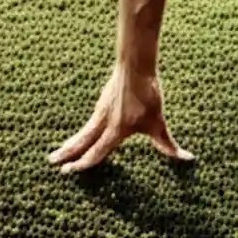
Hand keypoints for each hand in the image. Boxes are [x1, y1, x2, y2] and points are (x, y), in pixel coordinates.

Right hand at [47, 63, 194, 173]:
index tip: (68, 171)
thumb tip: (186, 158)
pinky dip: (83, 130)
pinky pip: (90, 121)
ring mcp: (101, 110)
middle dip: (67, 153)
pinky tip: (84, 131)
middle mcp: (104, 122)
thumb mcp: (159, 122)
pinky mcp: (104, 100)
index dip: (82, 164)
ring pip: (84, 131)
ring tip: (61, 149)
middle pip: (82, 142)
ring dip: (72, 142)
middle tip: (51, 161)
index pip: (96, 152)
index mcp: (115, 131)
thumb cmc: (147, 94)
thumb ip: (168, 144)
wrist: (135, 66)